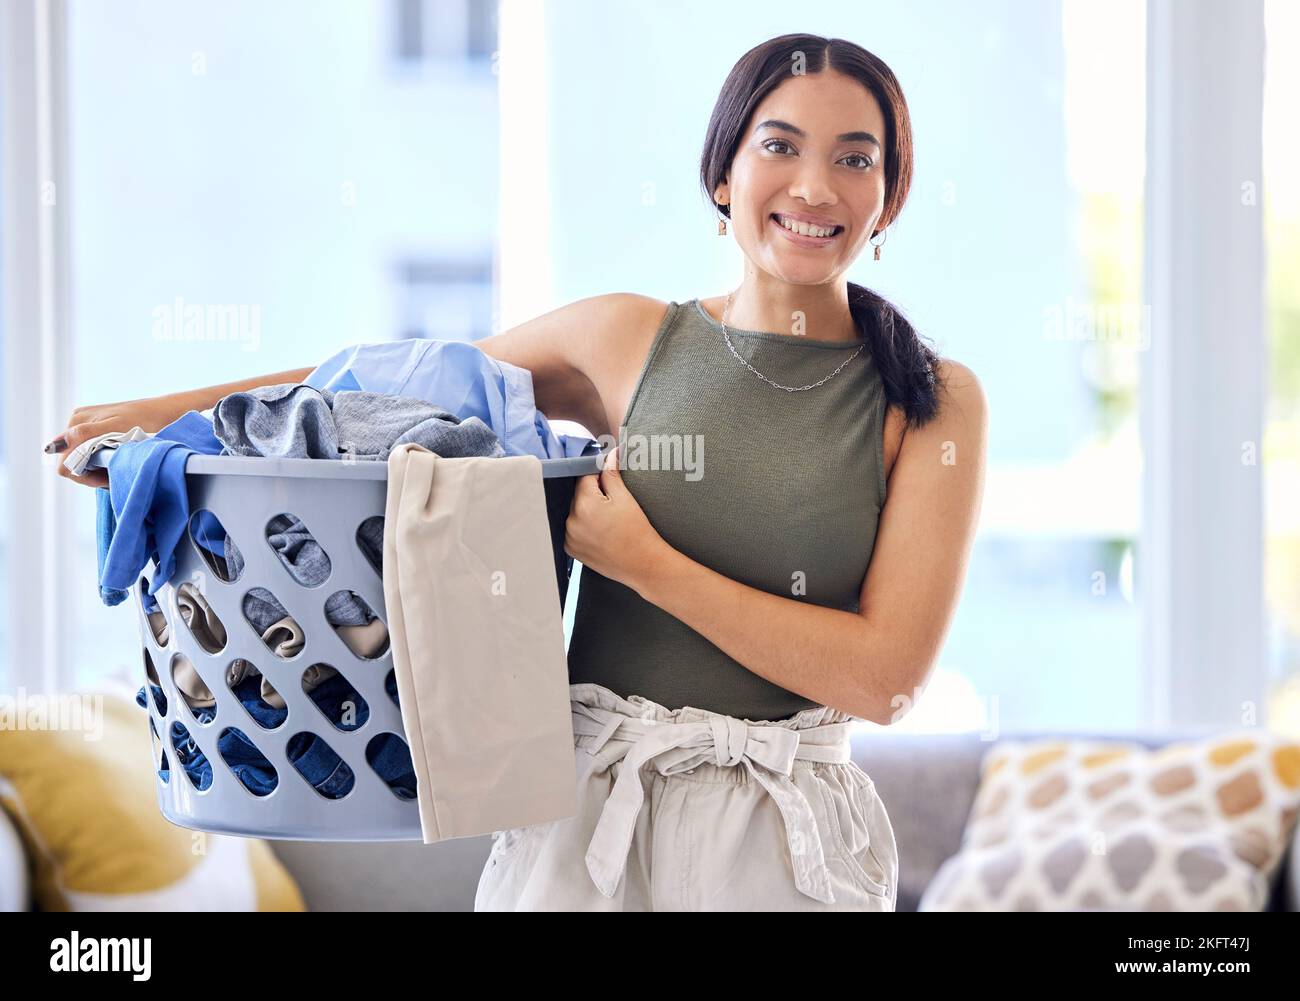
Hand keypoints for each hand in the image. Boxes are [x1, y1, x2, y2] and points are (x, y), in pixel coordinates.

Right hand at [47, 396, 179, 488]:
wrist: (165, 412)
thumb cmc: (144, 419)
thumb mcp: (115, 428)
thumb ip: (84, 435)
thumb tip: (55, 446)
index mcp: (76, 423)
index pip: (65, 463)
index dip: (84, 476)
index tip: (106, 478)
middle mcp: (76, 423)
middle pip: (72, 461)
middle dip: (90, 473)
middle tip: (115, 473)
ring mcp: (86, 426)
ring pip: (81, 458)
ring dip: (97, 467)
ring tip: (118, 466)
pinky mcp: (96, 429)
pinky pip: (90, 452)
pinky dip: (101, 460)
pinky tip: (117, 460)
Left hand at [564, 445, 667, 591]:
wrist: (643, 564)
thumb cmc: (638, 532)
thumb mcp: (625, 498)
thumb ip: (612, 474)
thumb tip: (609, 455)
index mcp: (584, 504)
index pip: (584, 477)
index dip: (598, 477)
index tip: (610, 485)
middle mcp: (571, 520)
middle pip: (578, 495)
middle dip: (592, 495)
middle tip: (613, 507)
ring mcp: (569, 537)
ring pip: (575, 512)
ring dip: (586, 511)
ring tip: (608, 522)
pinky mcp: (571, 550)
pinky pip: (573, 530)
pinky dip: (583, 528)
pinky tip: (600, 533)